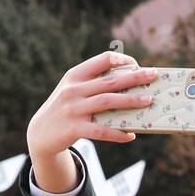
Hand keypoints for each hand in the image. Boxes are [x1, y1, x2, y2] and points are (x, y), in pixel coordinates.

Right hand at [26, 51, 157, 191]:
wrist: (41, 132)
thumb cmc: (66, 108)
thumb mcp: (74, 90)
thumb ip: (94, 84)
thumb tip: (129, 84)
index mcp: (75, 76)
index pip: (101, 60)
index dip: (120, 59)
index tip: (136, 63)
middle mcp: (74, 89)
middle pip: (109, 81)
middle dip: (134, 77)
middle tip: (153, 75)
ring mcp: (74, 109)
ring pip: (107, 102)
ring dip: (130, 101)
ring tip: (149, 101)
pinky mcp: (75, 128)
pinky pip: (102, 131)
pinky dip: (118, 133)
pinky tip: (131, 135)